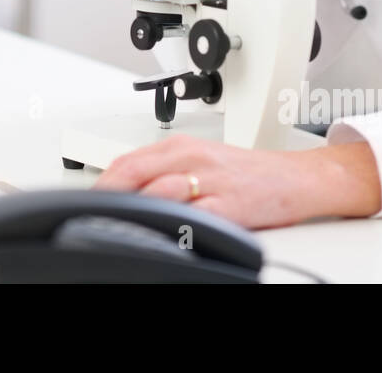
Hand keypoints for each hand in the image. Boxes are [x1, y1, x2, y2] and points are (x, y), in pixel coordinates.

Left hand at [92, 134, 381, 228]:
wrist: (299, 178)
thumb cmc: (248, 174)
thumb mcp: (200, 162)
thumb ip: (163, 173)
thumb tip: (122, 192)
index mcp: (180, 146)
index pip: (126, 162)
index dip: (100, 184)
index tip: (83, 202)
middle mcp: (192, 158)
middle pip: (134, 175)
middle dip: (109, 197)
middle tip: (90, 216)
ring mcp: (211, 180)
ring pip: (159, 193)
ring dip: (136, 209)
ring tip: (118, 225)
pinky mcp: (232, 204)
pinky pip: (196, 216)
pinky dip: (176, 226)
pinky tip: (164, 234)